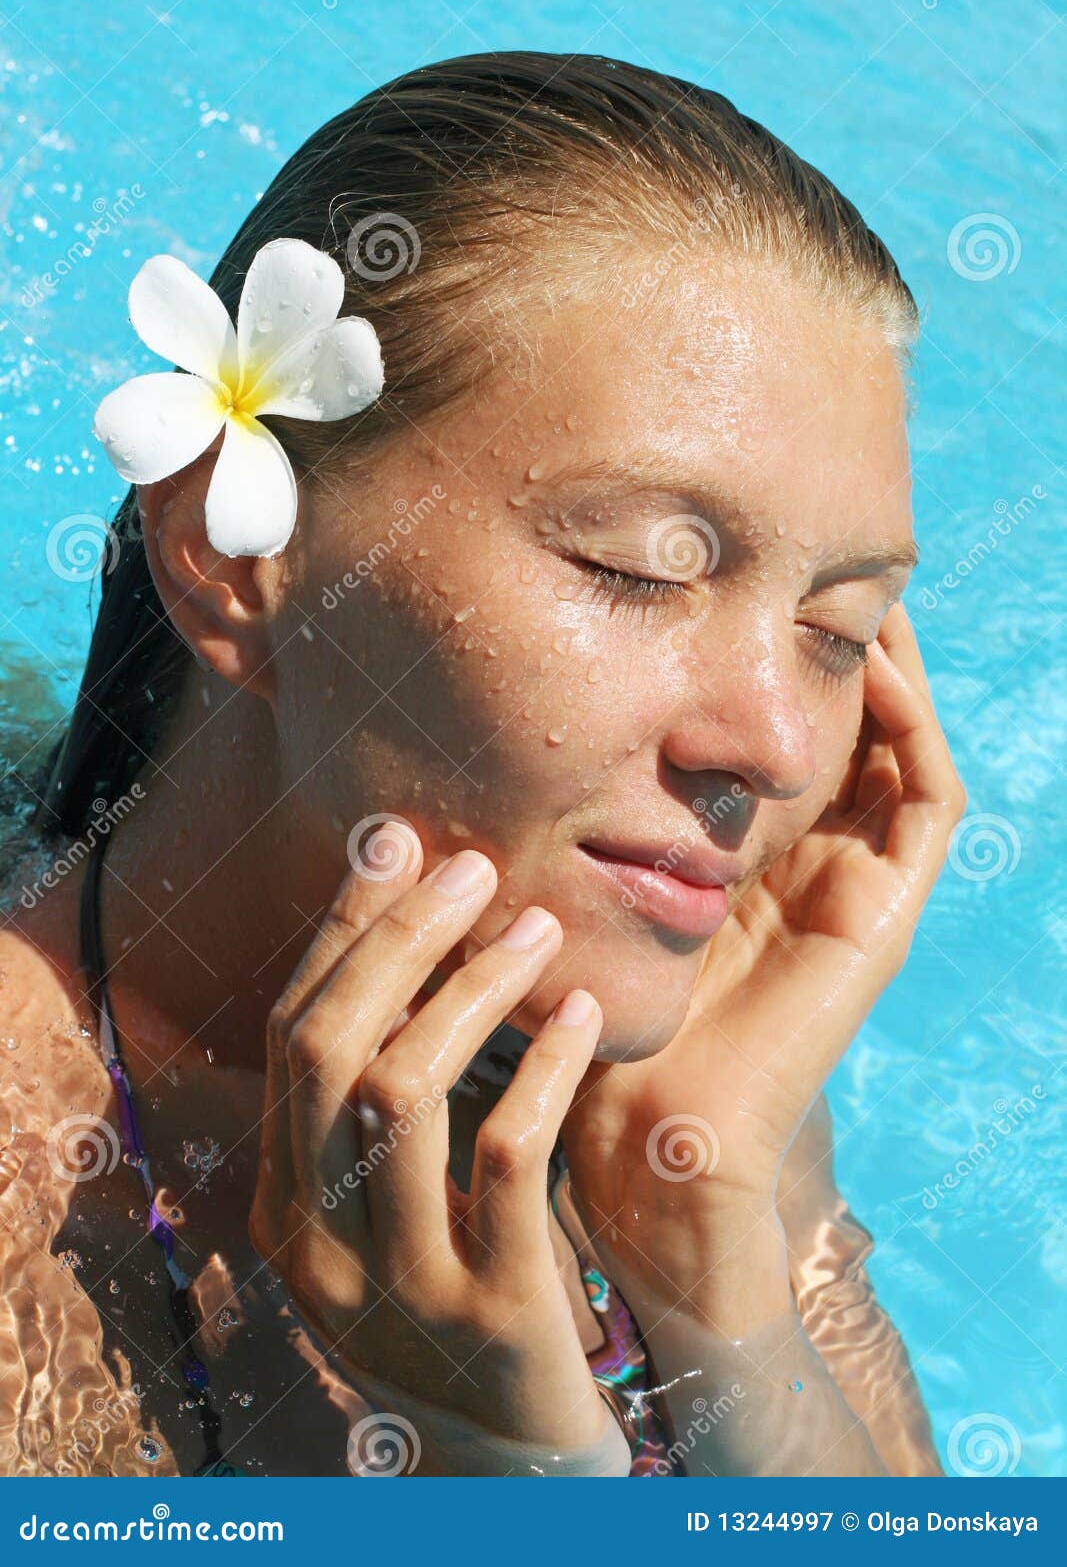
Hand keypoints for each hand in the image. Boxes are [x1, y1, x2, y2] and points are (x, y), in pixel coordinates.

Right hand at [249, 830, 609, 1458]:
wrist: (516, 1456)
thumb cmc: (462, 1294)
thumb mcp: (394, 1205)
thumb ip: (382, 1100)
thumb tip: (401, 936)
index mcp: (283, 1207)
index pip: (292, 1038)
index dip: (342, 935)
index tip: (395, 848)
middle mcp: (318, 1246)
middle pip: (328, 1051)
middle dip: (394, 941)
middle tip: (468, 870)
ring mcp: (400, 1287)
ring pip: (404, 1092)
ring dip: (471, 990)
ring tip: (535, 928)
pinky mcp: (495, 1315)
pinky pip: (507, 1160)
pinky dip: (544, 1070)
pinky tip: (584, 1016)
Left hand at [562, 604, 965, 1323]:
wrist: (644, 1137)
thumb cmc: (590, 1023)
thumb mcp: (565, 893)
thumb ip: (540, 824)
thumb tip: (473, 726)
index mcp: (751, 864)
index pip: (792, 742)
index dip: (787, 665)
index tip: (751, 582)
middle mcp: (812, 870)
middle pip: (856, 734)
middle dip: (848, 649)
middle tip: (829, 559)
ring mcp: (856, 894)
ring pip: (905, 754)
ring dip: (897, 670)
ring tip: (871, 588)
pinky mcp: (883, 921)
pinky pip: (928, 802)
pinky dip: (915, 728)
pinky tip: (880, 663)